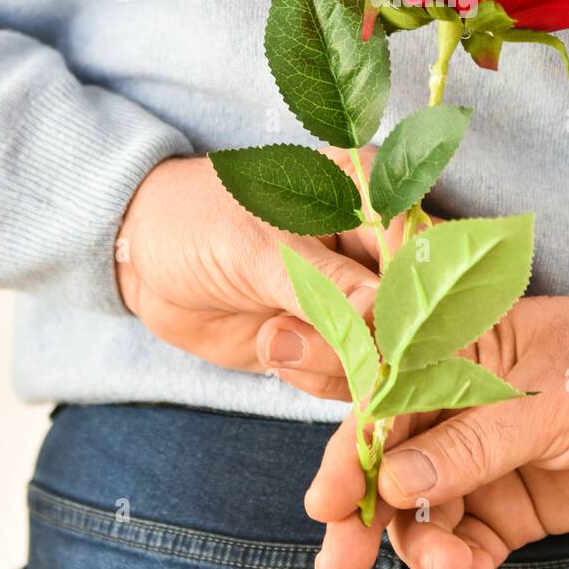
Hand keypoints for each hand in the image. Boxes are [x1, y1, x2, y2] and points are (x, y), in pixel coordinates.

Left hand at [116, 146, 400, 398]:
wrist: (146, 260)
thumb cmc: (196, 222)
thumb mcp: (257, 249)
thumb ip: (324, 286)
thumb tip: (387, 321)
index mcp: (371, 190)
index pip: (421, 248)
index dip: (413, 298)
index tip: (387, 338)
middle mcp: (379, 242)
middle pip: (417, 308)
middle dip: (372, 344)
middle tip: (298, 340)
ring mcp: (361, 294)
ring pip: (390, 351)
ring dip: (335, 363)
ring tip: (272, 337)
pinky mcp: (340, 338)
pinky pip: (357, 377)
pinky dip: (319, 379)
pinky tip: (273, 351)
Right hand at [306, 296, 568, 568]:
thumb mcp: (544, 396)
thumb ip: (472, 441)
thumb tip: (395, 480)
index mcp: (448, 356)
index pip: (382, 404)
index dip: (348, 451)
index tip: (326, 500)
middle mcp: (452, 410)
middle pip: (388, 466)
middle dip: (363, 514)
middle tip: (340, 561)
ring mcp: (479, 462)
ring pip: (423, 515)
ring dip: (422, 548)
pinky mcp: (509, 508)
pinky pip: (469, 545)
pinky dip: (463, 566)